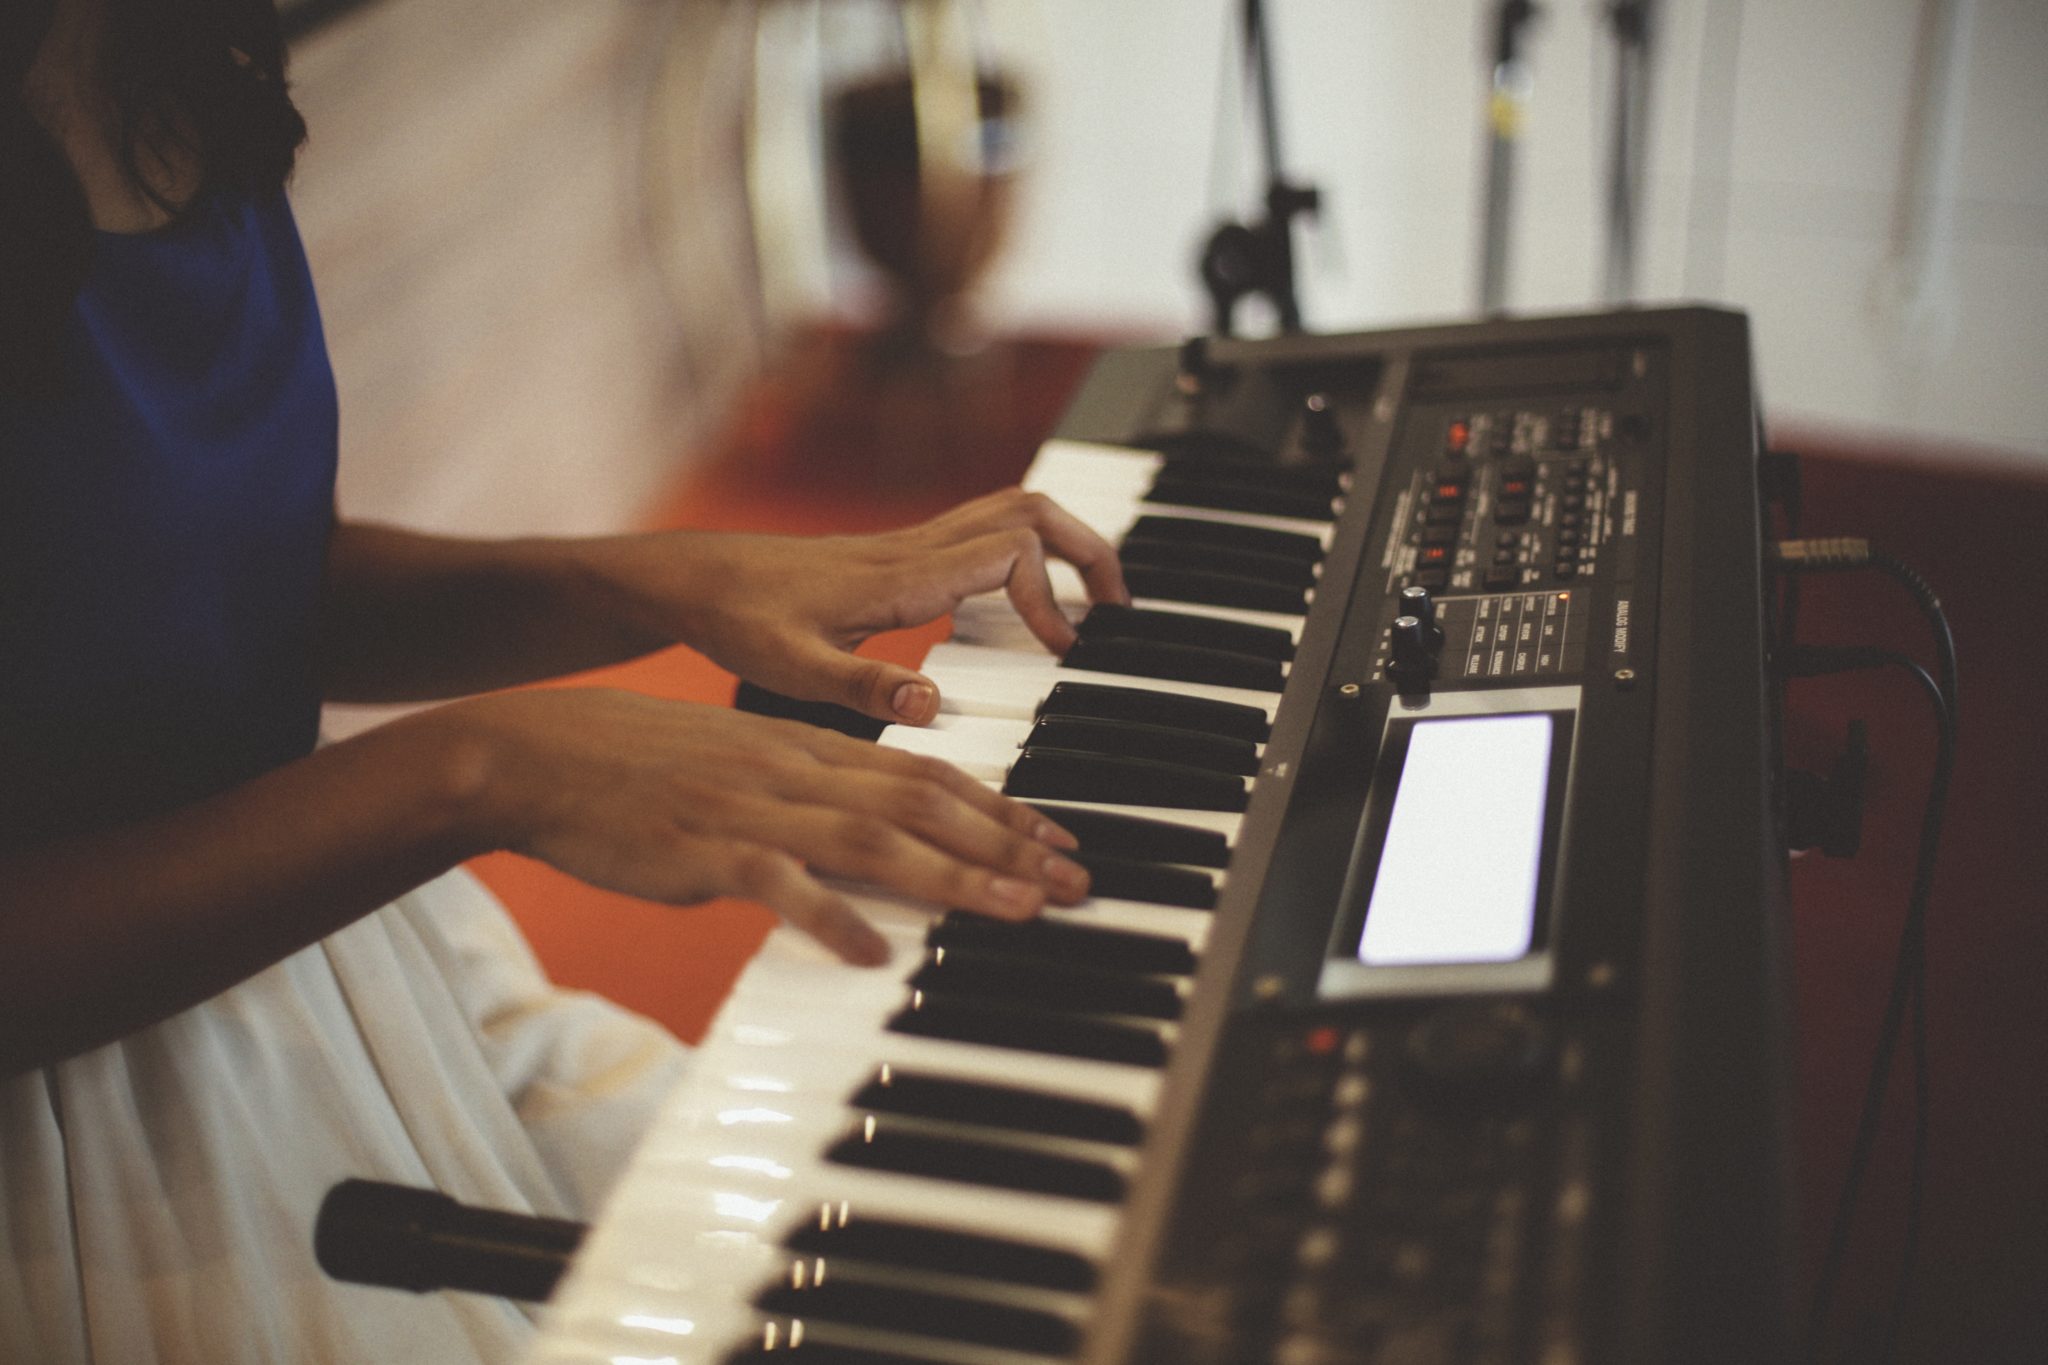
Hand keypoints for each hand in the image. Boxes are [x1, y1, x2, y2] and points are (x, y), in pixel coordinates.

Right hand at [449, 688, 1090, 963]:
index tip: (1059, 840)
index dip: (1002, 807)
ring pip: (871, 839)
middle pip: (921, 805)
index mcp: (808, 746)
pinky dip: (828, 915)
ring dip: (952, 876)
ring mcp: (750, 808)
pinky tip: (871, 951)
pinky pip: (778, 884)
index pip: (927, 775)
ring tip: (1015, 909)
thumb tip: (876, 839)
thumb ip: (813, 793)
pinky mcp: (702, 850)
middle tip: (1071, 882)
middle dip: (1006, 844)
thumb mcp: (744, 764)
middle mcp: (794, 769)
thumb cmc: (644, 768)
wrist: (543, 756)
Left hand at [579, 488, 1128, 724]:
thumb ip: (859, 689)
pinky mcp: (900, 556)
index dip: (1049, 599)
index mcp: (902, 575)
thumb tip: (932, 706)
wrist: (695, 581)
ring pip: (1012, 512)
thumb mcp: (787, 669)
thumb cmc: (736, 621)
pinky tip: (1025, 610)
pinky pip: (984, 534)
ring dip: (1065, 546)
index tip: (1061, 654)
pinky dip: (1027, 557)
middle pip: (1030, 511)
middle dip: (1089, 551)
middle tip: (1117, 610)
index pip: (1011, 552)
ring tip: (1093, 605)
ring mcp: (910, 547)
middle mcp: (915, 550)